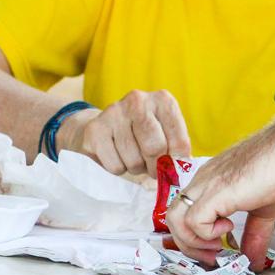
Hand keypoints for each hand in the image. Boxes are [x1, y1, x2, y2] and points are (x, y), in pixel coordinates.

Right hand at [65, 89, 190, 176]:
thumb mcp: (165, 135)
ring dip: (136, 168)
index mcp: (163, 100)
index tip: (171, 166)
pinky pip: (115, 166)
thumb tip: (178, 173)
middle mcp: (138, 100)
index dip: (176, 163)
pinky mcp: (95, 129)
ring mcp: (114, 113)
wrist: (104, 127)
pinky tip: (116, 155)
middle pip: (155, 149)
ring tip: (132, 156)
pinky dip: (119, 169)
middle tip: (152, 167)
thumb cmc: (143, 135)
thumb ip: (176, 152)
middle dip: (155, 167)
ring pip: (134, 160)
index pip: (180, 142)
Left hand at [167, 110, 274, 266]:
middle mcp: (206, 179)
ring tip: (219, 245)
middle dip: (189, 244)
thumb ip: (254, 233)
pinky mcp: (218, 191)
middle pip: (173, 215)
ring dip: (193, 242)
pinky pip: (193, 220)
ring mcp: (209, 183)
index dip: (193, 236)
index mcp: (213, 180)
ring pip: (174, 218)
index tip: (215, 250)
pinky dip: (207, 234)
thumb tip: (253, 257)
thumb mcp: (266, 208)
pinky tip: (229, 228)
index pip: (184, 210)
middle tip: (213, 254)